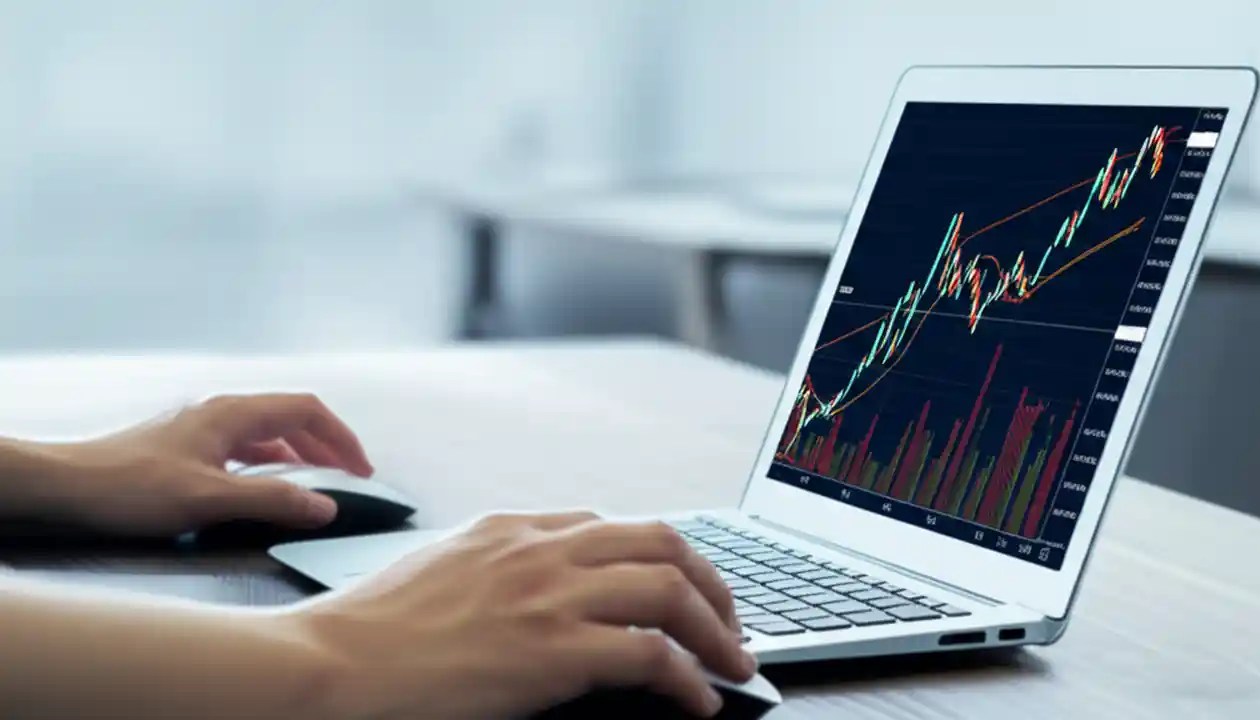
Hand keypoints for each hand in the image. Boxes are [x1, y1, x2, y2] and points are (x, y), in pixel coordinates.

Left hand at [33, 393, 373, 534]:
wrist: (69, 485)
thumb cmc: (131, 487)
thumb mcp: (209, 499)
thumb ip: (272, 501)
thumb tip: (325, 506)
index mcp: (232, 412)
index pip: (306, 409)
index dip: (341, 437)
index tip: (361, 469)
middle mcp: (221, 412)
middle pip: (291, 418)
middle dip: (327, 446)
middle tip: (350, 477)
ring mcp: (204, 427)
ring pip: (268, 434)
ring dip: (300, 457)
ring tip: (317, 485)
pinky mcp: (189, 446)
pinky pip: (246, 448)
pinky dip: (272, 465)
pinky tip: (269, 489)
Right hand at [289, 512, 754, 719]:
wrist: (328, 663)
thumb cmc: (370, 630)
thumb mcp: (442, 569)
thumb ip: (499, 566)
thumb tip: (544, 592)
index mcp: (513, 528)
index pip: (615, 526)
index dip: (664, 557)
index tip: (685, 587)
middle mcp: (540, 549)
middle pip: (661, 542)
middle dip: (711, 581)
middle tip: (729, 621)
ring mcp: (548, 596)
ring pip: (670, 589)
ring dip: (717, 629)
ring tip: (734, 662)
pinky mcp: (552, 651)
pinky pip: (651, 656)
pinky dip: (688, 679)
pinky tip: (696, 701)